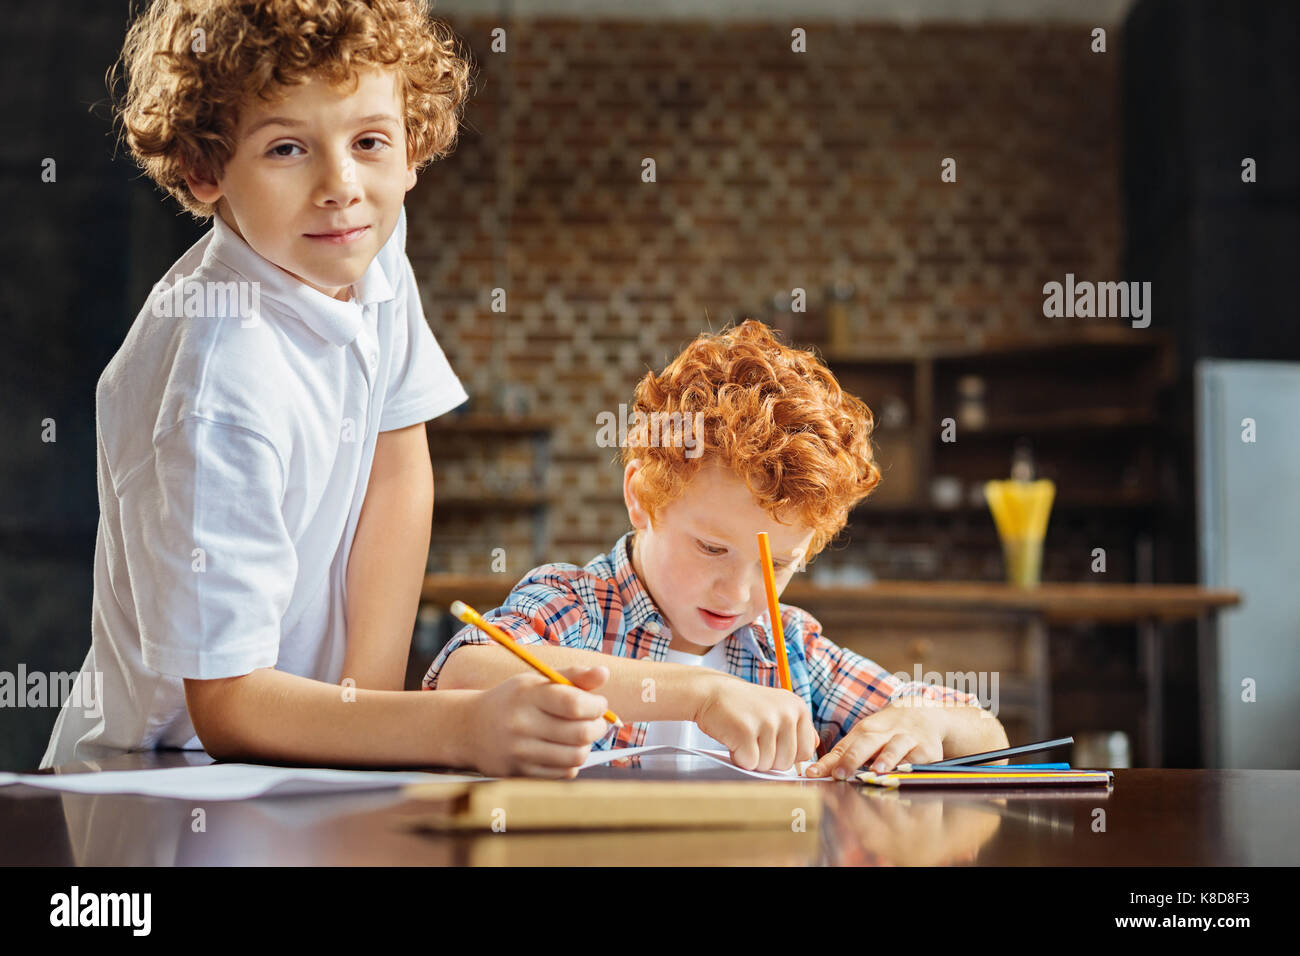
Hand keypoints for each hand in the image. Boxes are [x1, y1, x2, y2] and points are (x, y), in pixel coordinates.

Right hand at [467, 665, 611, 777]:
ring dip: (587, 746)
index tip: (599, 704)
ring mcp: (520, 752)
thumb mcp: (537, 680)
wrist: (470, 729)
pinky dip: (571, 762)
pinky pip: (563, 773)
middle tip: (596, 721)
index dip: (597, 706)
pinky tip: (563, 749)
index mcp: (528, 695)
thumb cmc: (513, 700)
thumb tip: (604, 673)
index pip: (574, 704)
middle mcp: (522, 724)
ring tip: (580, 735)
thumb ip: (572, 676)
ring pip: (576, 756)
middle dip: (598, 727)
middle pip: (580, 733)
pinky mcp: (520, 773)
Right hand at [691, 674, 818, 771]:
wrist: (711, 692)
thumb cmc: (744, 705)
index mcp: (799, 708)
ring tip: (743, 736)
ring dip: (752, 758)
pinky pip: (750, 763)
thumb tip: (816, 745)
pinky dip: (739, 758)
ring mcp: (767, 721)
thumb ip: (797, 727)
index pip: (806, 751)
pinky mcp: (746, 731)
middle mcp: (787, 713)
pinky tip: (733, 739)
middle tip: (753, 738)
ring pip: (767, 765)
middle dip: (768, 759)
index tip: (771, 741)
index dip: (786, 754)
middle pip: (787, 762)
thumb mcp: (778, 708)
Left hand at [806, 703, 946, 779]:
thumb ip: (843, 754)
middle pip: (866, 743)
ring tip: (876, 770)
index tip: (812, 773)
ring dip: (885, 758)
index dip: (828, 762)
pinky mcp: (926, 749)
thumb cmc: (887, 730)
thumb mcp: (865, 736)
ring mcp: (906, 739)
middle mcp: (884, 732)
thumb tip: (816, 773)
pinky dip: (911, 765)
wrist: (925, 712)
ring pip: (894, 747)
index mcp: (865, 730)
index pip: (843, 747)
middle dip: (852, 759)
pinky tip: (905, 773)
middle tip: (839, 774)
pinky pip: (918, 757)